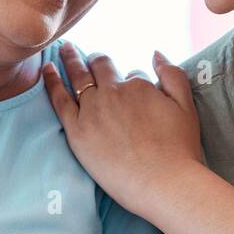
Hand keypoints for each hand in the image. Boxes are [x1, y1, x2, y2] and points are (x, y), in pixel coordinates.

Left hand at [44, 46, 203, 213]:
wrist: (163, 183)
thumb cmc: (179, 150)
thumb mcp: (186, 106)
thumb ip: (173, 75)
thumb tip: (155, 54)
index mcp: (138, 85)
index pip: (132, 75)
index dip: (133, 82)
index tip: (130, 89)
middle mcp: (113, 92)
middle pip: (101, 67)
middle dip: (95, 59)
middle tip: (86, 55)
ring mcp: (92, 110)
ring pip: (78, 77)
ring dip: (71, 60)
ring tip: (65, 49)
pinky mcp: (77, 130)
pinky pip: (59, 99)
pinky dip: (52, 80)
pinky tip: (47, 69)